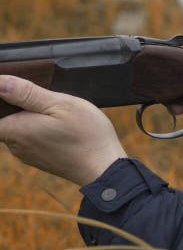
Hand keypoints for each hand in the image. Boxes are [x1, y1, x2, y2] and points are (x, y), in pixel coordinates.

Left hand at [0, 75, 126, 185]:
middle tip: (45, 97)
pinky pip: (31, 139)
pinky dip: (40, 129)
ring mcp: (27, 154)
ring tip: (57, 112)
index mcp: (16, 129)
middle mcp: (16, 145)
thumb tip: (0, 82)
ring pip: (19, 128)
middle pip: (4, 119)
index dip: (2, 100)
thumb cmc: (87, 135)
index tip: (22, 94)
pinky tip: (61, 126)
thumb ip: (27, 93)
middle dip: (18, 106)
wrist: (105, 167)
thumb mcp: (62, 104)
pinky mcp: (39, 159)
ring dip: (31, 117)